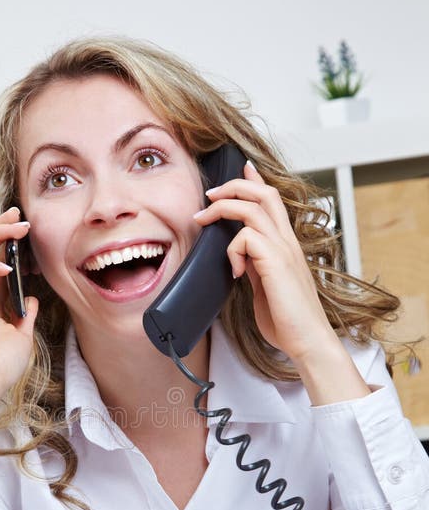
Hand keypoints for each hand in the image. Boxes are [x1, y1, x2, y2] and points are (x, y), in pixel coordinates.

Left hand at [194, 162, 370, 404]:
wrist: (307, 341)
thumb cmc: (288, 320)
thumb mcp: (265, 286)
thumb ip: (255, 266)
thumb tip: (240, 257)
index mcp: (286, 246)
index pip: (273, 201)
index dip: (256, 181)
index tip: (241, 168)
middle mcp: (287, 242)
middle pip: (264, 194)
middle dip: (233, 186)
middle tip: (209, 194)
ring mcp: (283, 250)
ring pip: (252, 208)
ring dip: (222, 209)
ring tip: (203, 220)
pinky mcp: (276, 263)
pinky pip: (246, 237)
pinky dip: (232, 249)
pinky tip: (235, 272)